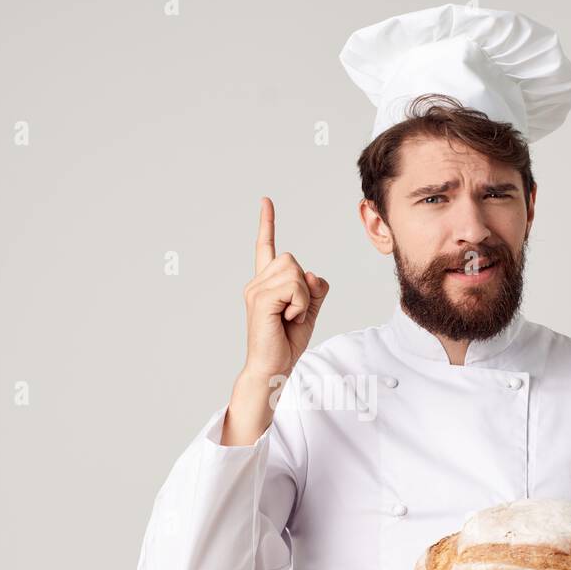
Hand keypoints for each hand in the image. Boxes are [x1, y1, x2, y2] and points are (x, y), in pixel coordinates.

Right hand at [241, 196, 328, 380]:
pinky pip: (294, 287)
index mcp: (266, 283)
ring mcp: (256, 290)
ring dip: (303, 297)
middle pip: (293, 260)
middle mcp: (257, 283)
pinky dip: (300, 303)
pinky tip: (288, 318)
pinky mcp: (260, 300)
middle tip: (295, 312)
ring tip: (290, 316)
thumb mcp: (309, 311)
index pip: (266, 247)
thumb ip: (315, 289)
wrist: (273, 368)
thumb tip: (311, 273)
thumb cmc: (286, 342)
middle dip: (304, 286)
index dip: (267, 224)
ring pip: (295, 273)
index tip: (266, 201)